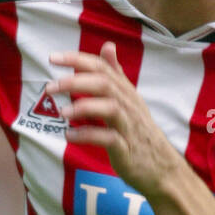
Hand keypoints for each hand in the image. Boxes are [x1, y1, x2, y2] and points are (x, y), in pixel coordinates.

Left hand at [46, 41, 184, 197]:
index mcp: (126, 92)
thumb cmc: (140, 133)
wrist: (162, 168)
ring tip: (63, 112)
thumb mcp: (130, 100)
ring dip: (84, 107)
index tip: (52, 58)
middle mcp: (129, 105)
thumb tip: (108, 46)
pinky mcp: (126, 149)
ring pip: (109, 107)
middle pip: (104, 84)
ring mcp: (129, 126)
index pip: (102, 68)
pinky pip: (109, 138)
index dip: (77, 60)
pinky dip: (88, 135)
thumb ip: (116, 75)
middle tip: (51, 87)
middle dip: (75, 81)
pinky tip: (70, 136)